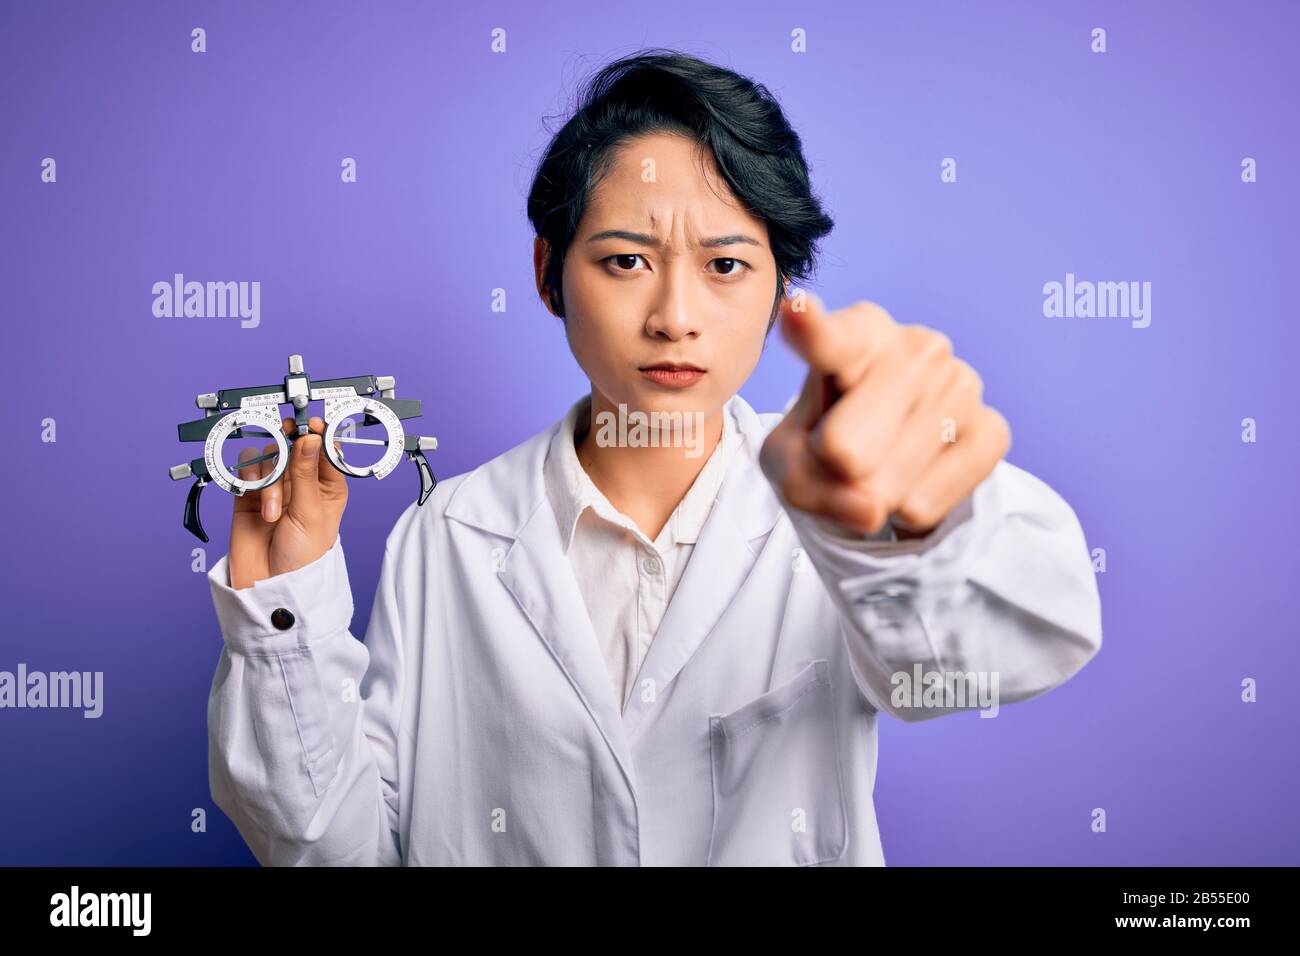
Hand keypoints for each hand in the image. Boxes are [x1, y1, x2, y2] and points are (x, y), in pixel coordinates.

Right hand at [228, 416, 349, 589]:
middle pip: (294, 445)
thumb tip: (309, 437)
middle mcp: (302, 482)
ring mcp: (275, 486)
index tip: (311, 425)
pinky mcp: (250, 493)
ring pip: (270, 456)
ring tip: (273, 512)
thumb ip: (305, 473)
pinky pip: (248, 468)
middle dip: (289, 446)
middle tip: (286, 437)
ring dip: (270, 478)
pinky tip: (258, 504)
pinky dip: (252, 480)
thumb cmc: (302, 557)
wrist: (269, 585)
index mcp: (328, 486)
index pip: (325, 448)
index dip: (319, 433)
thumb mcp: (311, 513)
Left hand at [760, 294, 1009, 536]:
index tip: (795, 310)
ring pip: (886, 484)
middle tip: (842, 457)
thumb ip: (805, 482)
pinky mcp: (992, 430)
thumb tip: (871, 509)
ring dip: (870, 497)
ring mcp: (962, 383)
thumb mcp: (789, 459)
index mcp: (858, 333)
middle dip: (831, 477)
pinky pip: (924, 504)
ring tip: (879, 467)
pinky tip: (912, 483)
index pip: (830, 340)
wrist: (889, 468)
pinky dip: (904, 513)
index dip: (811, 331)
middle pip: (846, 449)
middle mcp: (916, 346)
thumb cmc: (826, 443)